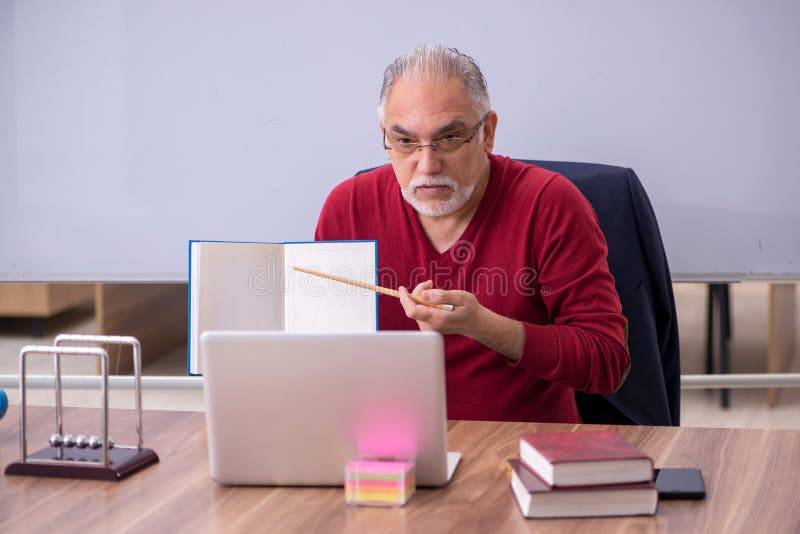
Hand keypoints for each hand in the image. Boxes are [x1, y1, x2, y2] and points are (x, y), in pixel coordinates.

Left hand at [398, 280, 524, 359]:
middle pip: (413, 307)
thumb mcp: (461, 297)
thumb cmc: (470, 309)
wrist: (475, 323)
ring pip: (416, 309)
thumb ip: (442, 295)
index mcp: (438, 319)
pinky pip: (420, 312)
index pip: (413, 311)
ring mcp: (429, 328)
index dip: (405, 299)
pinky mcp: (429, 327)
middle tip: (430, 283)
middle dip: (418, 292)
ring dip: (422, 296)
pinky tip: (435, 299)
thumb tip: (424, 294)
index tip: (402, 288)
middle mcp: (431, 326)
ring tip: (436, 290)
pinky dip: (424, 302)